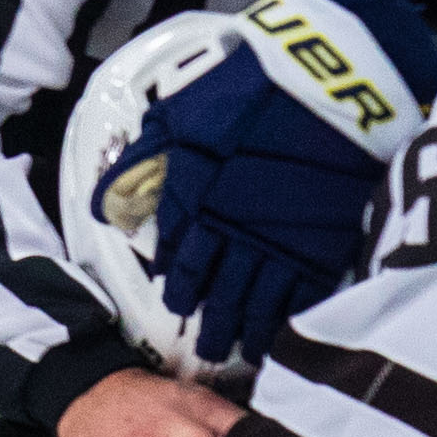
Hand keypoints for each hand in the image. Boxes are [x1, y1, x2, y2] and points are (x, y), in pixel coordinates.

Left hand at [133, 0, 436, 364]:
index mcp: (201, 207)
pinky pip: (306, 295)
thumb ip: (143, 166)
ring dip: (252, 331)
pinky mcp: (328, 244)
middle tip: (210, 352)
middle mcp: (238, 236)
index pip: (185, 264)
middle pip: (223, 296)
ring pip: (263, 304)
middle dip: (215, 326)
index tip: (179, 305)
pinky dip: (296, 317)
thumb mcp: (181, 118)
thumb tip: (107, 207)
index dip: (181, 290)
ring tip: (250, 352)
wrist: (325, 84)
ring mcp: (285, 244)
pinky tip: (292, 330)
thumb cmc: (250, 92)